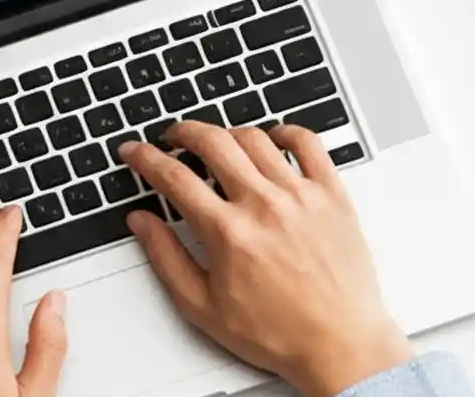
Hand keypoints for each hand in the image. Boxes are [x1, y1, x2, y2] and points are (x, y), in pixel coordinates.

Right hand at [120, 122, 410, 396]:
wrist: (338, 341)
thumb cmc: (277, 332)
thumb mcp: (203, 307)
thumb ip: (166, 258)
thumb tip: (141, 222)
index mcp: (228, 233)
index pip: (174, 177)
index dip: (145, 158)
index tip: (135, 152)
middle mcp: (265, 205)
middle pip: (213, 143)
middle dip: (183, 133)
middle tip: (173, 138)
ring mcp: (302, 195)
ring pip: (256, 138)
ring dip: (228, 133)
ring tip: (219, 143)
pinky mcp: (332, 194)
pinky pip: (308, 144)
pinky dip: (286, 132)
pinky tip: (273, 139)